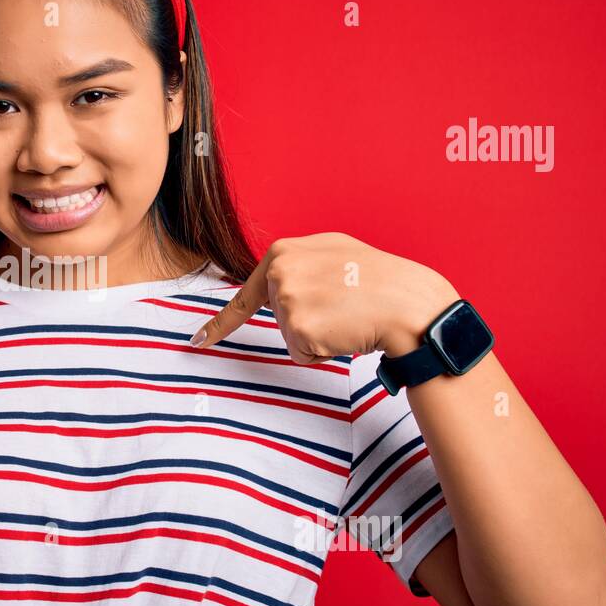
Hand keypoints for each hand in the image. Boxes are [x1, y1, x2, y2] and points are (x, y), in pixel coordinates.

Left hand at [189, 231, 458, 360]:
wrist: (407, 302)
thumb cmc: (377, 278)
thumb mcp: (332, 251)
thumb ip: (298, 262)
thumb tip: (276, 278)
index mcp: (282, 252)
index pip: (246, 293)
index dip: (222, 322)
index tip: (198, 341)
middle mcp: (279, 272)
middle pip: (276, 317)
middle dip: (303, 322)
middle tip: (339, 308)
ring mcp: (287, 300)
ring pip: (289, 336)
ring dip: (315, 336)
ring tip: (346, 316)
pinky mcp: (298, 328)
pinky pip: (302, 353)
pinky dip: (322, 351)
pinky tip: (345, 332)